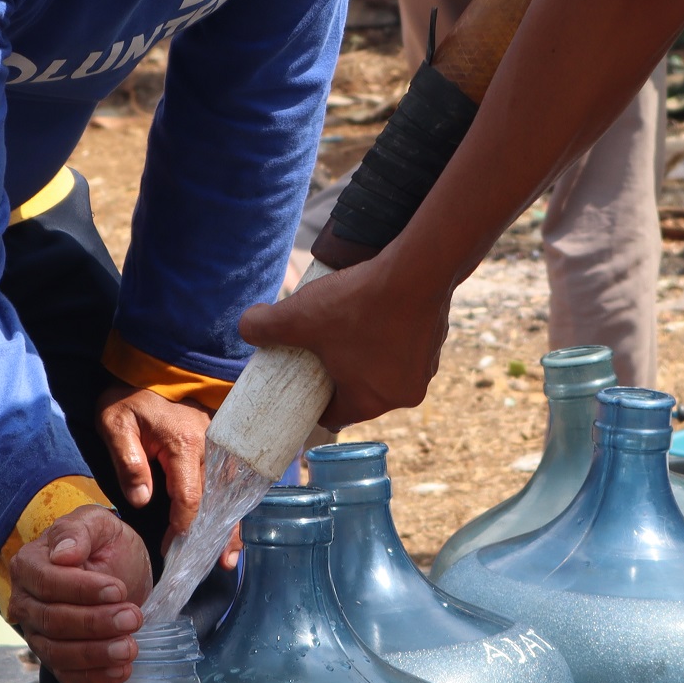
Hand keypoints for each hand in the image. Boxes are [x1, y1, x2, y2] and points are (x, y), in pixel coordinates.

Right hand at [6, 505, 148, 682]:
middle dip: (94, 623)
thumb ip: (78, 531)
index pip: (47, 582)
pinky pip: (67, 676)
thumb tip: (63, 554)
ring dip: (95, 654)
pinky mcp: (56, 658)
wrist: (117, 568)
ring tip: (130, 648)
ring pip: (57, 653)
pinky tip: (121, 671)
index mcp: (29, 565)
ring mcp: (37, 634)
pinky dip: (93, 678)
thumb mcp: (97, 524)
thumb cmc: (103, 543)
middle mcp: (25, 602)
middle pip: (52, 620)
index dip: (82, 590)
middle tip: (133, 618)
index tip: (118, 590)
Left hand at [97, 378, 243, 569]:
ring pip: (227, 495)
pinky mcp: (217, 452)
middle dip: (215, 535)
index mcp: (185, 443)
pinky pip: (227, 486)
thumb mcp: (115, 423)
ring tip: (228, 559)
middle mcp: (210, 447)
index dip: (181, 526)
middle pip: (216, 500)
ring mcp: (217, 449)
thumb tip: (142, 499)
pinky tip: (229, 534)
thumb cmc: (128, 400)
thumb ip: (128, 460)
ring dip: (228, 527)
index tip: (171, 548)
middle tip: (216, 565)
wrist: (147, 374)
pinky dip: (229, 511)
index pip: (189, 495)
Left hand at [239, 255, 450, 428]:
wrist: (419, 268)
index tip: (302, 380)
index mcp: (371, 400)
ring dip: (368, 356)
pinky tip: (377, 313)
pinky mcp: (438, 339)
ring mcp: (426, 366)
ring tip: (348, 327)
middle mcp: (405, 393)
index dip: (313, 400)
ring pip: (385, 368)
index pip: (334, 414)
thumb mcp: (299, 316)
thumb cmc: (359, 302)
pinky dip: (391, 336)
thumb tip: (245, 327)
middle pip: (361, 392)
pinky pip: (405, 346)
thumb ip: (264, 326)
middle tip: (321, 348)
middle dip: (340, 374)